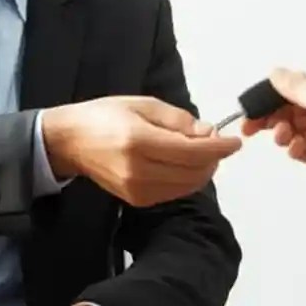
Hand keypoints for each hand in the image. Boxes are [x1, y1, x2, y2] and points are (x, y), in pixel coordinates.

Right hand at [42, 96, 241, 206]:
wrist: (70, 142)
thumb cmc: (104, 117)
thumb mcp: (142, 105)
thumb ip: (177, 120)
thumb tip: (208, 133)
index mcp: (139, 141)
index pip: (192, 151)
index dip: (219, 148)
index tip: (234, 141)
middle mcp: (139, 170)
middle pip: (194, 173)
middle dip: (213, 159)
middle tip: (216, 142)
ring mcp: (138, 190)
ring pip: (187, 186)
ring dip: (203, 170)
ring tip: (200, 151)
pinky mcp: (137, 201)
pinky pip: (175, 192)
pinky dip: (187, 179)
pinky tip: (184, 164)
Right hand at [241, 68, 305, 193]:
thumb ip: (296, 86)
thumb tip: (275, 72)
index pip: (298, 85)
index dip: (274, 93)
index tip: (254, 103)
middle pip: (292, 107)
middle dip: (271, 115)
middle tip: (250, 125)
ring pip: (294, 128)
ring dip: (282, 131)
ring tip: (281, 136)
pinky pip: (302, 148)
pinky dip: (295, 147)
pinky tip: (296, 149)